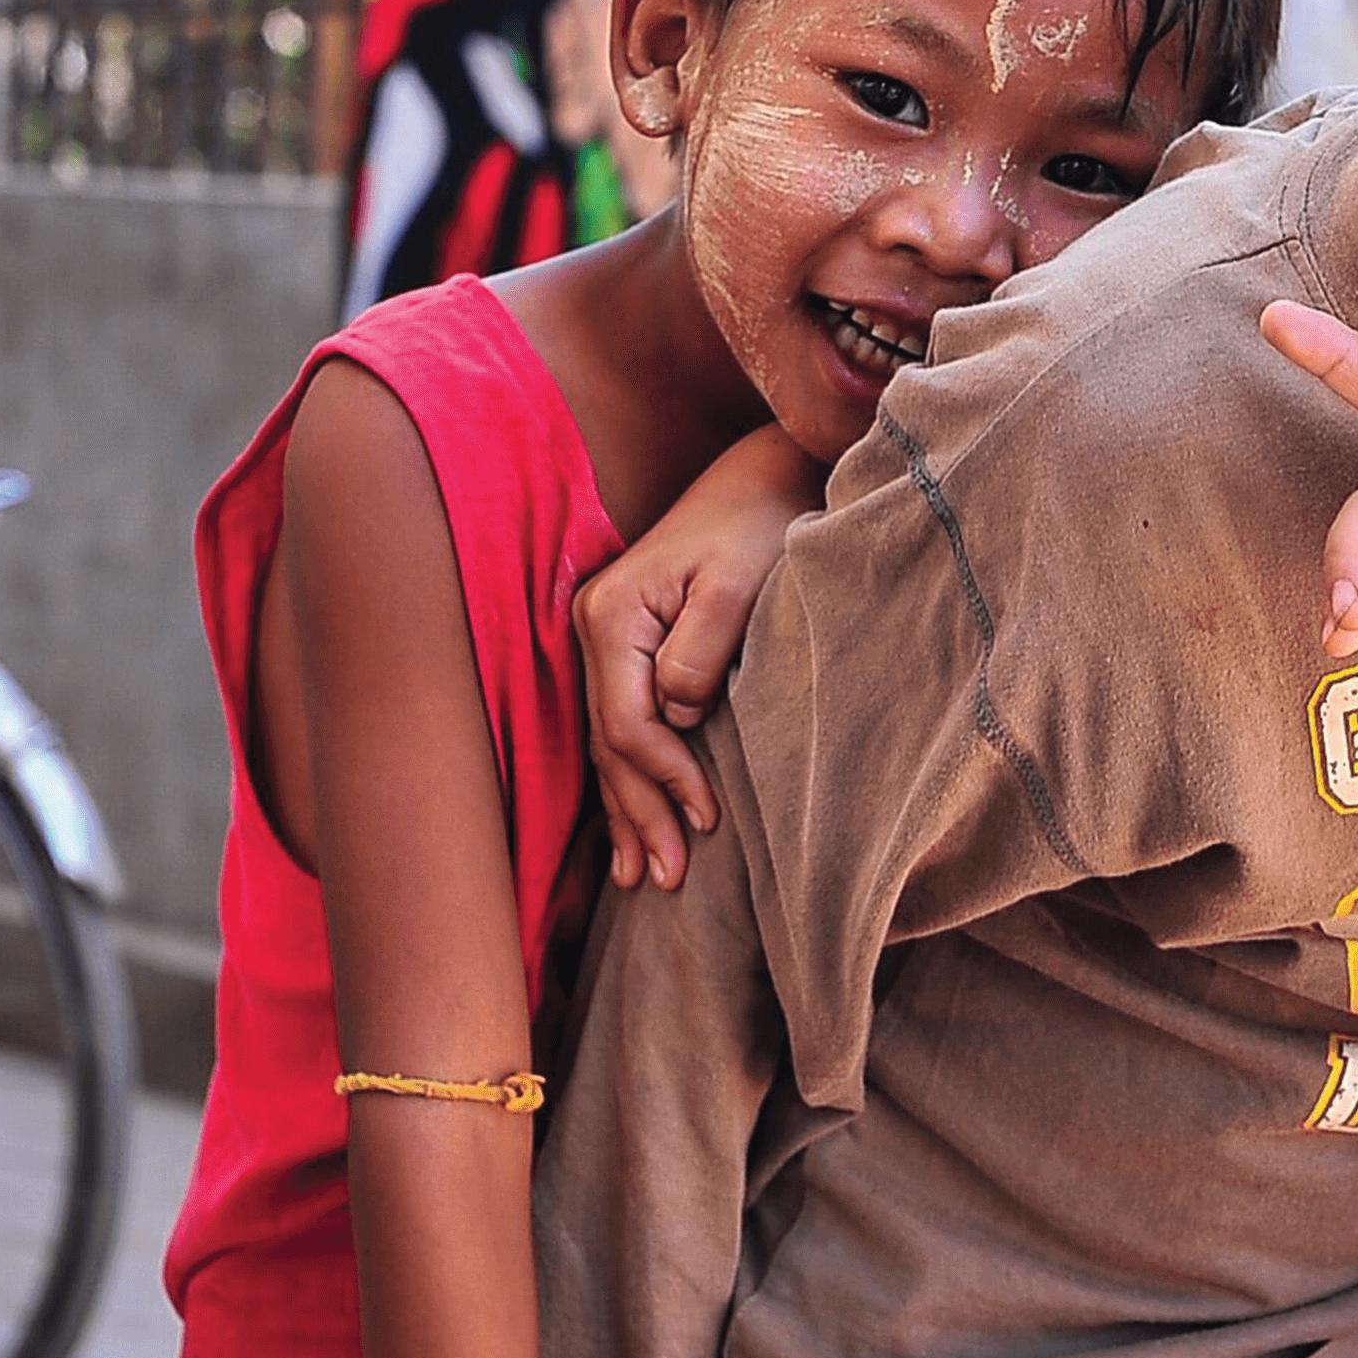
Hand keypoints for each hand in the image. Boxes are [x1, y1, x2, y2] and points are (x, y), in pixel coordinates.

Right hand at [575, 429, 823, 888]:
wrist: (763, 479)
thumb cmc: (759, 527)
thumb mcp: (739, 584)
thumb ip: (700, 652)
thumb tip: (677, 715)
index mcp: (614, 615)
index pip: (628, 722)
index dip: (665, 776)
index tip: (708, 818)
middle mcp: (594, 629)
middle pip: (609, 745)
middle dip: (639, 815)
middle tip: (668, 879)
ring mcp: (603, 640)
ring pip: (608, 745)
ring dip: (627, 812)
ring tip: (645, 877)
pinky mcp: (625, 650)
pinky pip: (618, 728)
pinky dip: (628, 780)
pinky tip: (630, 829)